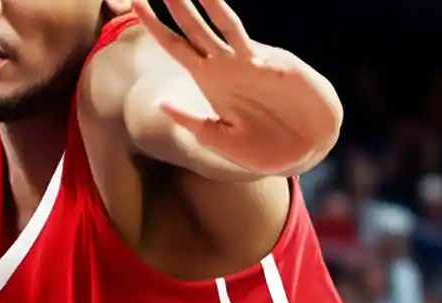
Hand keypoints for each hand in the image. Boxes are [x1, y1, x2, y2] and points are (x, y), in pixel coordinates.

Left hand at [133, 0, 340, 174]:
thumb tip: (160, 103)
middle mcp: (226, 64)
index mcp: (209, 79)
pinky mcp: (274, 62)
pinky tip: (215, 8)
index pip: (176, 46)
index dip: (156, 26)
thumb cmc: (261, 147)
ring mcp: (249, 59)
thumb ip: (190, 121)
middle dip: (178, 5)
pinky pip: (249, 41)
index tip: (136, 4)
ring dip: (207, 4)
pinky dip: (231, 25)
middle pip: (195, 28)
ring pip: (223, 24)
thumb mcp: (218, 138)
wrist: (305, 149)